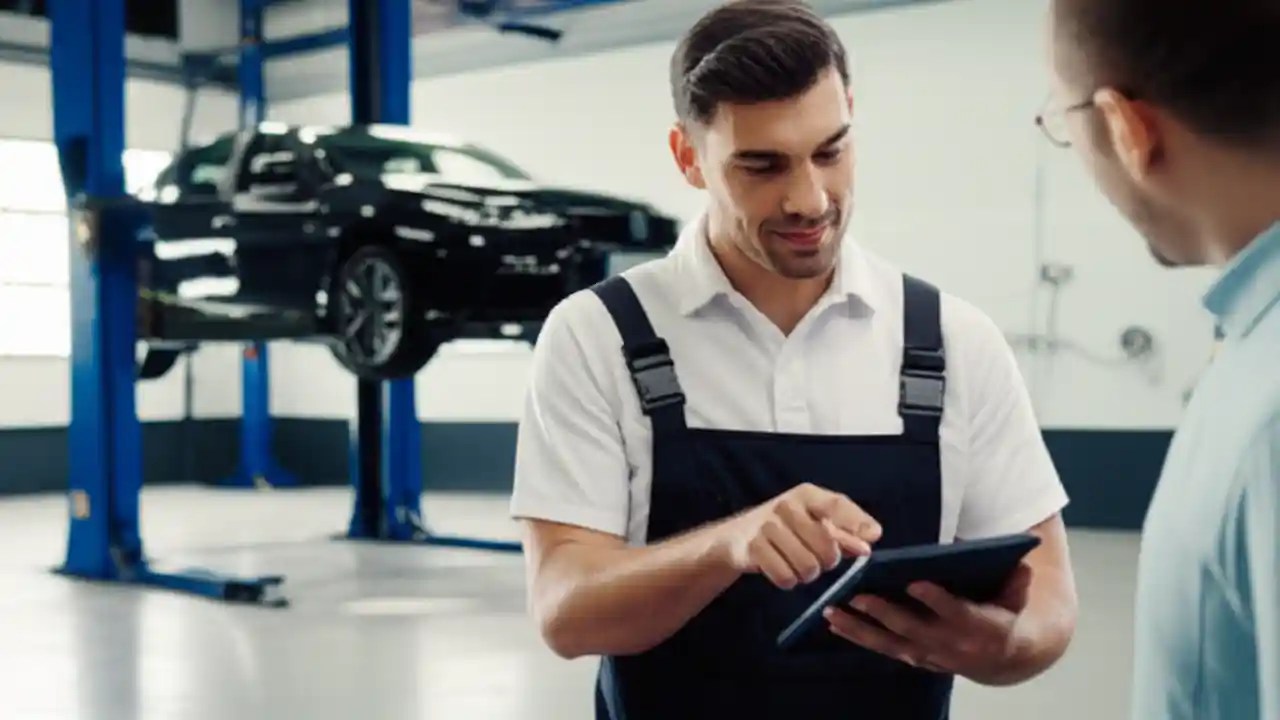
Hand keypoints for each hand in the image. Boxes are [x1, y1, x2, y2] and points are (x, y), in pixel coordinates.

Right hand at [718, 483, 881, 589]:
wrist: (736, 538)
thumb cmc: (786, 529)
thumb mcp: (814, 523)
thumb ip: (845, 531)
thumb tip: (871, 538)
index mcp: (806, 495)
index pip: (836, 504)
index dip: (856, 521)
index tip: (873, 538)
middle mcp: (786, 505)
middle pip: (827, 546)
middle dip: (828, 561)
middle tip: (817, 559)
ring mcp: (767, 525)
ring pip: (808, 566)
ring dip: (807, 574)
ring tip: (797, 565)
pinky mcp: (752, 548)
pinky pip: (785, 577)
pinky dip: (788, 580)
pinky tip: (781, 569)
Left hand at [824, 562, 1032, 683]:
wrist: (1006, 657)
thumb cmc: (1006, 610)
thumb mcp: (1015, 592)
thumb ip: (1014, 577)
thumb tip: (1014, 556)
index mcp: (980, 625)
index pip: (956, 611)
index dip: (937, 600)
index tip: (915, 583)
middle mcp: (952, 644)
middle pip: (914, 629)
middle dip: (885, 613)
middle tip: (859, 595)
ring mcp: (932, 654)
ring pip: (892, 643)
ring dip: (861, 628)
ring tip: (833, 611)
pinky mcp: (916, 658)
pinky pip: (885, 649)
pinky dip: (859, 637)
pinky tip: (835, 624)